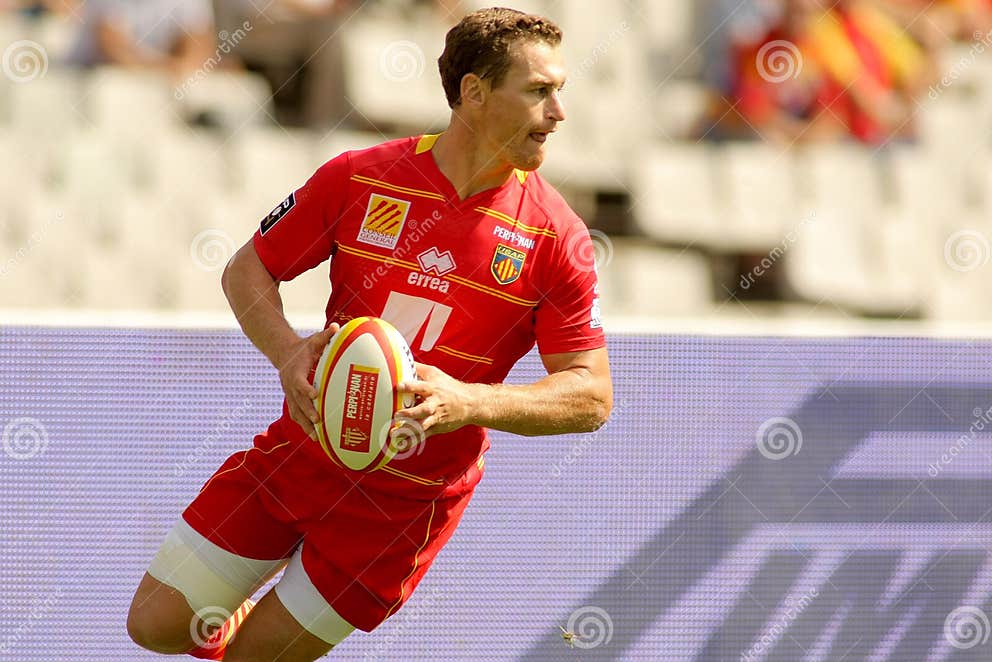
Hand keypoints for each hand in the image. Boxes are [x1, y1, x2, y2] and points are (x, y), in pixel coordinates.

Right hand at [277, 323, 339, 439]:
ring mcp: (290, 395)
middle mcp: (290, 386)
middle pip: (297, 401)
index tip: (315, 395)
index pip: (299, 382)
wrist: (283, 354)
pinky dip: (304, 426)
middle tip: (318, 420)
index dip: (305, 389)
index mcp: (295, 371)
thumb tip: (337, 327)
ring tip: (316, 438)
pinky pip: (297, 416)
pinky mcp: (292, 401)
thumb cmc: (303, 348)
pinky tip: (315, 437)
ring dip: (305, 425)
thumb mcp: (313, 340)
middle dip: (307, 411)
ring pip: (296, 412)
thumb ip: (325, 336)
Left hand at [395, 362, 478, 436]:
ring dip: (408, 431)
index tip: (398, 386)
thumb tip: (402, 360)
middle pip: (423, 409)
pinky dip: (412, 441)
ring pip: (422, 426)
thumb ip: (418, 368)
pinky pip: (423, 436)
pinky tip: (400, 446)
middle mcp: (435, 404)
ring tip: (394, 434)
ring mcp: (436, 418)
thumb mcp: (435, 373)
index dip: (410, 386)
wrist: (470, 404)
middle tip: (397, 414)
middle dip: (410, 413)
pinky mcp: (436, 428)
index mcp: (433, 389)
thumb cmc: (448, 386)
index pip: (421, 386)